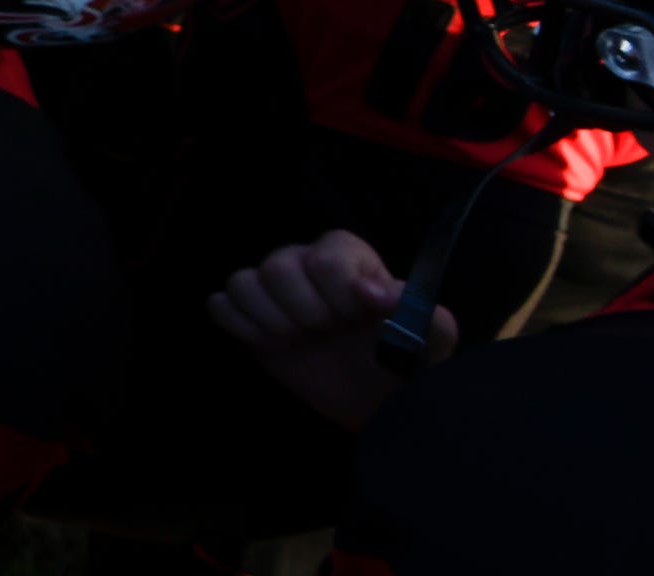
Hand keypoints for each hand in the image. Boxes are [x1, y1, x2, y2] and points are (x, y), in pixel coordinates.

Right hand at [206, 230, 456, 430]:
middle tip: (326, 334)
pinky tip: (273, 346)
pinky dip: (241, 328)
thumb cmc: (407, 361)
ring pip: (242, 282)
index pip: (325, 259)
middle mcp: (305, 260)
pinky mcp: (247, 313)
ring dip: (271, 322)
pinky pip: (220, 305)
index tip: (354, 320)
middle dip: (303, 312)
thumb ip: (422, 312)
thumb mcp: (433, 340)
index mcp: (349, 255)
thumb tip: (368, 292)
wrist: (377, 398)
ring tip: (299, 341)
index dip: (337, 295)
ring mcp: (272, 287)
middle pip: (277, 267)